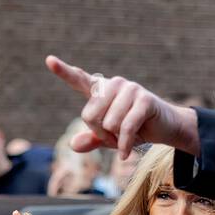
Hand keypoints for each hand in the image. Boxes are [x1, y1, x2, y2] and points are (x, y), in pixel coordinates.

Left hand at [45, 55, 199, 157]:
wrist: (165, 128)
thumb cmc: (134, 130)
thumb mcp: (109, 138)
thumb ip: (91, 139)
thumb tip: (73, 145)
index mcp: (101, 90)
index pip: (79, 79)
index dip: (64, 71)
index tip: (49, 60)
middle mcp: (113, 84)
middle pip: (89, 115)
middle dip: (100, 134)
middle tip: (115, 137)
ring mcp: (130, 89)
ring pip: (107, 123)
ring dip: (115, 139)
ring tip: (126, 137)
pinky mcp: (144, 99)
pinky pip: (125, 128)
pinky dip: (125, 145)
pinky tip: (126, 154)